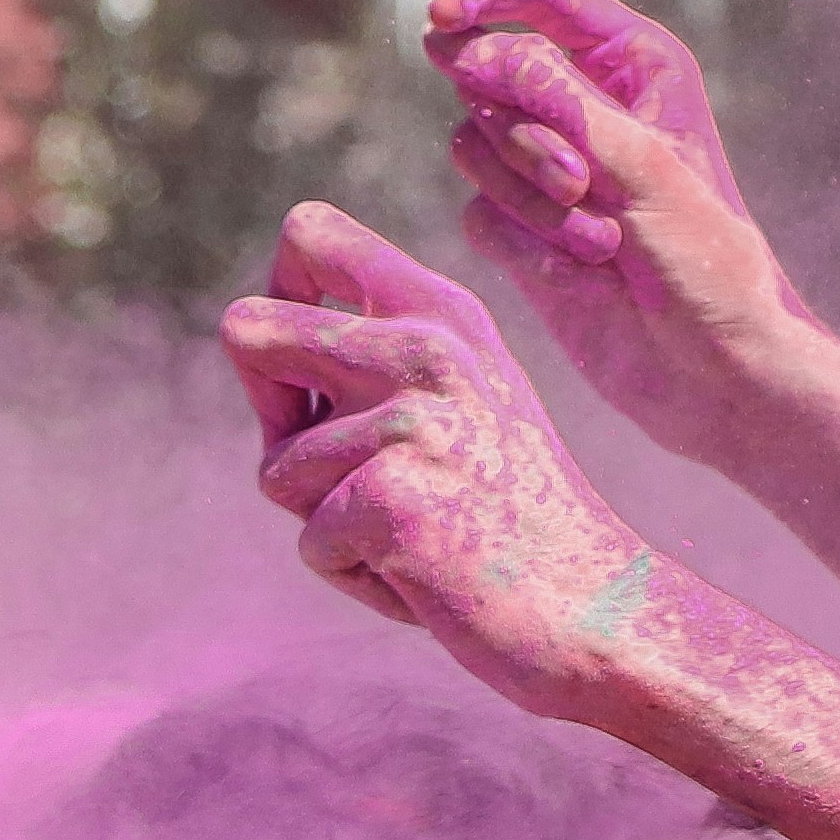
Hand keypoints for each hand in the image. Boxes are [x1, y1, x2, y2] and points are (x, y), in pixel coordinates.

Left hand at [215, 208, 660, 704]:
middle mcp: (425, 345)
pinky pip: (312, 545)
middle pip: (246, 330)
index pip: (308, 232)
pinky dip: (356, 577)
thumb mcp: (463, 397)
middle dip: (272, 417)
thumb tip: (242, 329)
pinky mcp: (389, 497)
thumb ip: (377, 353)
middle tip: (348, 470)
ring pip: (276, 469)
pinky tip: (429, 575)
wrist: (596, 607)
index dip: (276, 297)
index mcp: (441, 309)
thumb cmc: (513, 515)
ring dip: (328, 523)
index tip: (307, 367)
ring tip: (419, 535)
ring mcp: (410, 418)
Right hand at [425, 0, 822, 473]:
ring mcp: (548, 167)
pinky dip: (521, 242)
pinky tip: (578, 273)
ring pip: (473, 143)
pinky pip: (477, 209)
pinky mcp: (523, 228)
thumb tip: (468, 49)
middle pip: (491, 72)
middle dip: (523, 132)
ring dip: (528, 196)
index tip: (440, 21)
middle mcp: (586, 104)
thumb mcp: (639, 165)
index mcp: (632, 63)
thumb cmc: (706, 261)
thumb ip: (553, 99)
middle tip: (580, 182)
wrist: (711, 369)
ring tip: (597, 240)